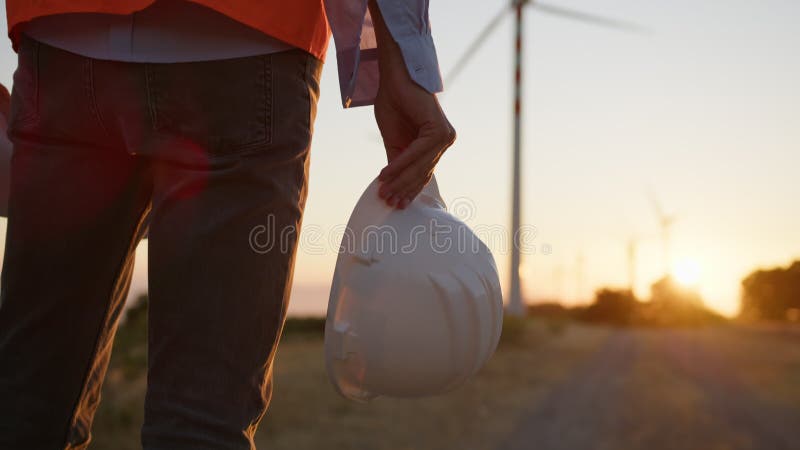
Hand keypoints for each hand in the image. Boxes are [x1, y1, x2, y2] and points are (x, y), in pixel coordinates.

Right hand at [369, 1, 455, 209]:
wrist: (395, 75)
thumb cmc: (394, 102)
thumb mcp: (394, 139)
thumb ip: (398, 161)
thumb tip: (391, 186)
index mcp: (436, 143)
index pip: (423, 173)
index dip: (408, 190)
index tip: (394, 204)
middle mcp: (445, 141)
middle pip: (422, 173)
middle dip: (403, 189)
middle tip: (386, 202)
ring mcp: (445, 136)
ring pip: (419, 166)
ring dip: (399, 180)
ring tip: (382, 192)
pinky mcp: (438, 130)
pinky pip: (416, 153)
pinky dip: (399, 164)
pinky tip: (385, 175)